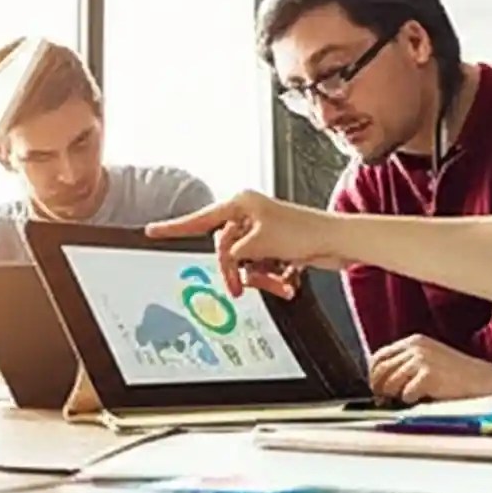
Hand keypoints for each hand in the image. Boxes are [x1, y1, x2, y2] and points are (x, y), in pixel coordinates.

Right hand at [145, 190, 346, 299]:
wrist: (340, 242)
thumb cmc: (305, 233)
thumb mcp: (257, 245)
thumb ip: (232, 254)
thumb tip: (227, 262)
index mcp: (240, 204)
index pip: (200, 220)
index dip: (174, 228)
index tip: (151, 232)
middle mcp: (249, 215)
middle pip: (225, 251)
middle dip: (238, 272)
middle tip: (242, 288)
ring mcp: (263, 232)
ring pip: (245, 264)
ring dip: (261, 278)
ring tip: (279, 282)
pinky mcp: (277, 247)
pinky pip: (262, 268)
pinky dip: (274, 278)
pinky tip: (289, 281)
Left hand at [367, 334, 491, 402]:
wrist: (480, 380)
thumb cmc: (453, 374)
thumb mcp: (428, 359)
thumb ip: (406, 364)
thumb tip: (379, 382)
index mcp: (413, 342)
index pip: (379, 356)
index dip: (373, 374)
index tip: (375, 387)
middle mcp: (415, 348)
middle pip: (381, 370)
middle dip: (379, 388)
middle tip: (385, 399)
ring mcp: (422, 360)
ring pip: (390, 384)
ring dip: (396, 396)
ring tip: (409, 399)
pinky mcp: (428, 375)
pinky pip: (406, 394)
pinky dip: (411, 400)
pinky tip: (423, 398)